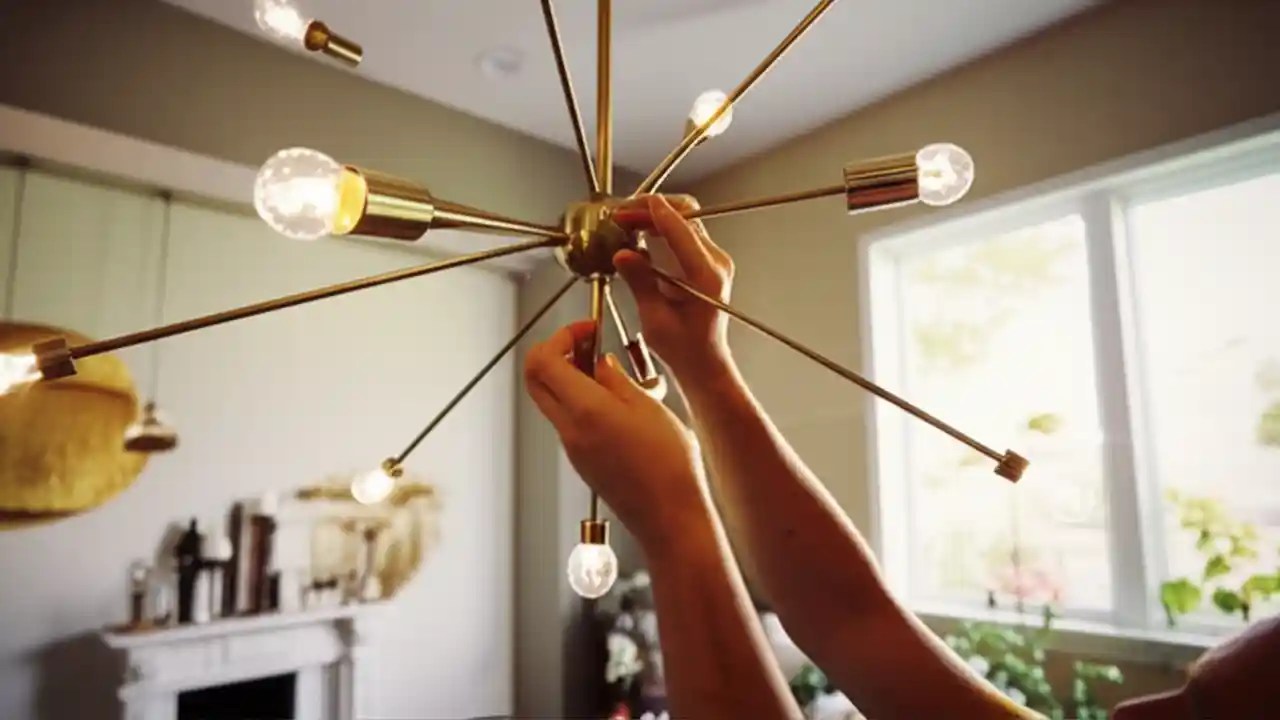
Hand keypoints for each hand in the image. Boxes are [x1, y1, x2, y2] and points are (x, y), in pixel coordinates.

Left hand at [523, 320, 711, 547]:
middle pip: (535, 379)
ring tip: (609, 370)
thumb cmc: (669, 466)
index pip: (542, 360)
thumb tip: (599, 363)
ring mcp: (572, 447)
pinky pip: (568, 419)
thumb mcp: (648, 406)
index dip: (560, 336)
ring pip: (551, 399)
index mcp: (584, 410)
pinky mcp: (582, 460)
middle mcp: (569, 430)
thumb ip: (616, 379)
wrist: (670, 517)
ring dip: (570, 375)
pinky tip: (615, 399)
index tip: (588, 329)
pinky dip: (580, 398)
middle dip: (556, 352)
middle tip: (589, 343)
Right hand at [612, 195, 734, 382]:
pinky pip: (683, 232)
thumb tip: (623, 254)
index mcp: (706, 276)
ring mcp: (713, 259)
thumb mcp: (655, 319)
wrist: (703, 360)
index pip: (681, 231)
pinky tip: (639, 232)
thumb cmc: (684, 348)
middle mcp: (715, 262)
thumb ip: (640, 283)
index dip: (654, 213)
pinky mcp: (706, 260)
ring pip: (685, 219)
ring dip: (654, 216)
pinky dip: (660, 226)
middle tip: (621, 214)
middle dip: (650, 209)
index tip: (630, 207)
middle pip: (685, 215)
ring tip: (625, 221)